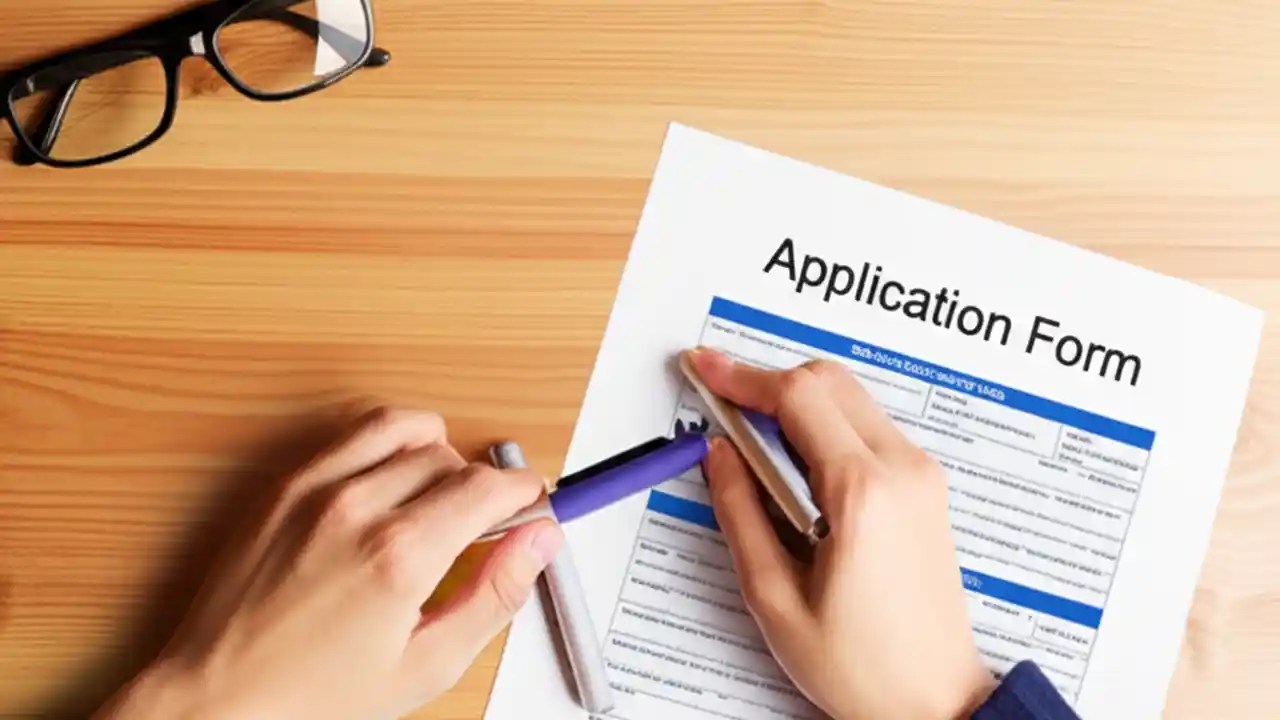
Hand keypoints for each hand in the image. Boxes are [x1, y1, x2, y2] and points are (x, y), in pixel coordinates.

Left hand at [93, 408, 562, 719]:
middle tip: (481, 521)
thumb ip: (494, 597)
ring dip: (436, 449)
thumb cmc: (310, 695)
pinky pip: (352, 431)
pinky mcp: (285, 484)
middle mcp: (357, 507)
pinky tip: (388, 479)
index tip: (529, 505)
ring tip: (437, 491)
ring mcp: (315, 488)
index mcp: (400, 555)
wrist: (218, 696)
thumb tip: (537, 545)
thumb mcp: (425, 666)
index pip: (488, 486)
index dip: (522, 491)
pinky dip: (385, 441)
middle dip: (481, 484)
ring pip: (405, 427)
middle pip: (452, 457)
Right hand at [685, 349, 995, 719]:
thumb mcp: (774, 596)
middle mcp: (902, 471)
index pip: (797, 396)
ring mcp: (920, 476)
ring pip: (850, 398)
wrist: (935, 701)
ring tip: (754, 446)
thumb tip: (719, 455)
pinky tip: (795, 467)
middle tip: (722, 402)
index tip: (705, 368)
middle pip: (828, 380)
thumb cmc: (863, 666)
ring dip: (797, 403)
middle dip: (768, 381)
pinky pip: (868, 428)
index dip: (741, 376)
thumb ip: (739, 513)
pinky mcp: (924, 488)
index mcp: (863, 493)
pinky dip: (825, 426)